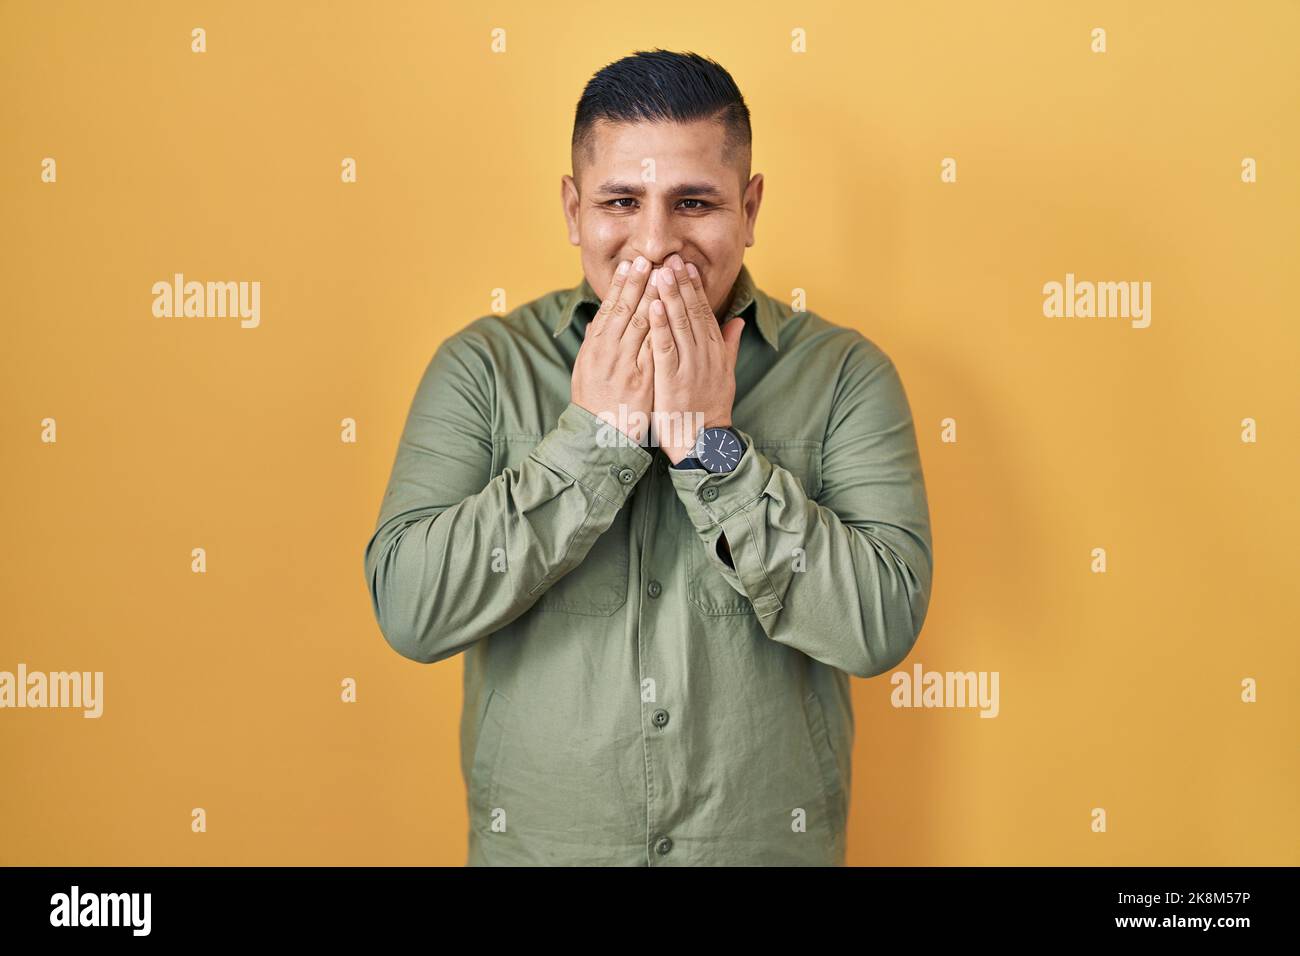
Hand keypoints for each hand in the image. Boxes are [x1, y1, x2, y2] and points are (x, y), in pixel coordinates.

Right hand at [571, 256, 657, 444]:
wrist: (599, 436)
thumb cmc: (594, 403)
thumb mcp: (586, 370)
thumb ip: (595, 344)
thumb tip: (599, 321)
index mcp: (595, 347)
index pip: (611, 308)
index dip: (622, 285)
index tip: (632, 265)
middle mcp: (608, 352)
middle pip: (625, 310)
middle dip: (639, 283)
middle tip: (650, 259)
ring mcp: (625, 365)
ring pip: (640, 324)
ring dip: (652, 297)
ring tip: (662, 275)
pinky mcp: (641, 380)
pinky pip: (653, 349)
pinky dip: (660, 328)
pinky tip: (667, 311)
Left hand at [647, 254, 744, 462]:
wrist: (705, 443)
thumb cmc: (711, 410)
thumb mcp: (726, 375)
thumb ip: (730, 345)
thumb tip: (737, 321)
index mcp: (716, 352)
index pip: (704, 312)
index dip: (694, 288)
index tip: (686, 265)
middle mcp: (705, 355)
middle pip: (692, 312)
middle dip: (680, 283)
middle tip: (671, 258)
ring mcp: (690, 366)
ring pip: (679, 324)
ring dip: (669, 296)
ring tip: (659, 272)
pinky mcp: (673, 379)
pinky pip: (665, 348)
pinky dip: (659, 326)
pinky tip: (652, 307)